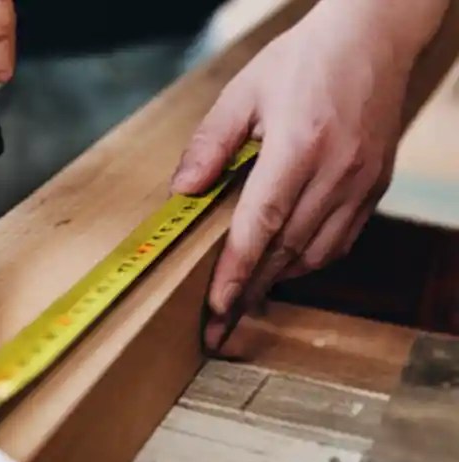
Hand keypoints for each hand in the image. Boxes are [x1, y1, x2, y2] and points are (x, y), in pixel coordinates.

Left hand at [171, 0, 448, 348]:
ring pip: (316, 254)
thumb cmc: (305, 59)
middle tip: (217, 327)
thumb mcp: (244, 92)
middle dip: (247, 292)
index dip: (235, 273)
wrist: (373, 37)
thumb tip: (182, 191)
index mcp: (299, 147)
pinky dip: (309, 261)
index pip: (260, 226)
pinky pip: (341, 241)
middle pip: (285, 251)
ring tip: (242, 297)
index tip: (215, 308)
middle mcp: (335, 171)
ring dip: (277, 279)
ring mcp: (361, 182)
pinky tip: (282, 264)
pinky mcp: (376, 186)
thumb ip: (210, 145)